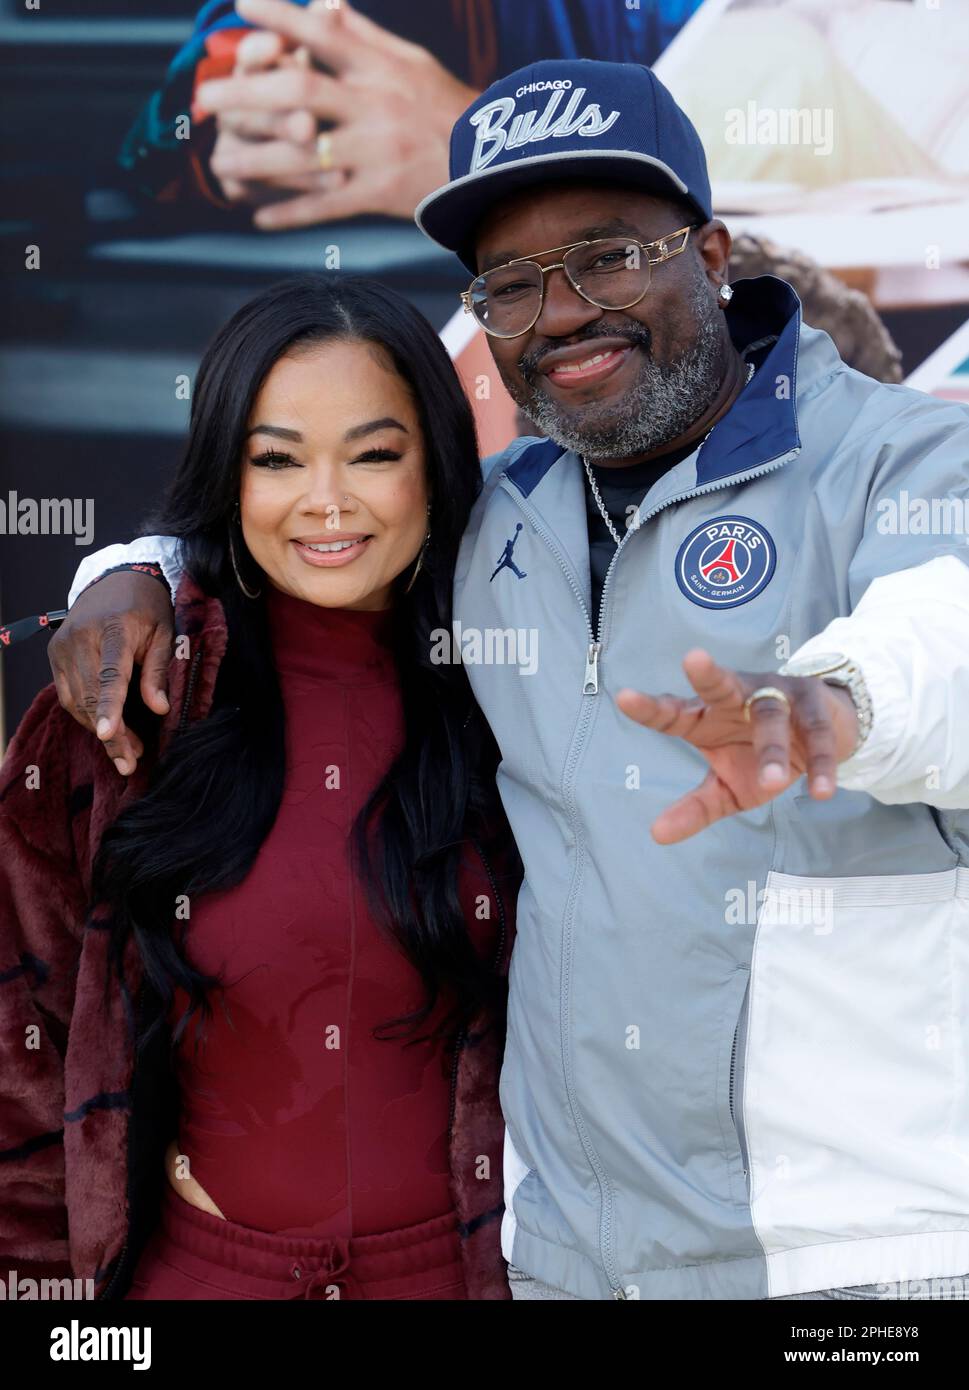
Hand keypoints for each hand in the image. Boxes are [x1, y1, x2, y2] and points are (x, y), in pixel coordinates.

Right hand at [48, 574, 174, 775]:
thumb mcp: (164, 633)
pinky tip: (107, 728)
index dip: (109, 706)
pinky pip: (68, 694)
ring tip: (125, 751)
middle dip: (110, 734)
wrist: (115, 579)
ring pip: (76, 700)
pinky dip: (85, 714)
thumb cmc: (146, 607)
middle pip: (91, 695)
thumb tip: (159, 709)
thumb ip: (157, 671)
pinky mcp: (54, 653)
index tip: (108, 734)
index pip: (110, 674)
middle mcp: (81, 638)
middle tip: (129, 761)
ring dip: (98, 729)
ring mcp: (63, 646)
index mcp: (114, 629)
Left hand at [197, 0, 478, 227]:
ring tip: (219, 163)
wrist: (493, 165)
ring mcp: (375, 153)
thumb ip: (363, 36)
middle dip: (247, 94)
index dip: (281, 18)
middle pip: (300, 94)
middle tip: (206, 97)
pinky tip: (257, 216)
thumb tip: (323, 4)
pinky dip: (290, 213)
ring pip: (304, 154)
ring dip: (256, 159)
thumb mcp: (411, 61)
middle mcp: (374, 106)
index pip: (323, 35)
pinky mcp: (381, 194)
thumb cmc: (446, 108)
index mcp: (379, 68)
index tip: (239, 5)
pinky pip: (327, 204)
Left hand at [616, 648, 859, 844]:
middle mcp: (738, 697)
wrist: (823, 733)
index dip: (650, 707)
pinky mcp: (815, 705)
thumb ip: (696, 808)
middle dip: (708, 674)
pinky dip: (821, 763)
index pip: (674, 712)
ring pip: (771, 715)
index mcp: (707, 716)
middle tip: (693, 659)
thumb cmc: (761, 757)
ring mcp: (778, 695)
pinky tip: (821, 790)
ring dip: (772, 749)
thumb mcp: (727, 788)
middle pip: (721, 684)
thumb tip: (657, 835)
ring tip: (774, 783)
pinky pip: (818, 733)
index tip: (623, 698)